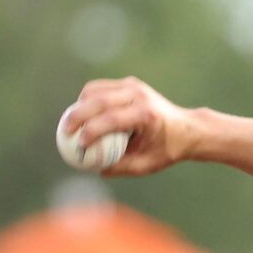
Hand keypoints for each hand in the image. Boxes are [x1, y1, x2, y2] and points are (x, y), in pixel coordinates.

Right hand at [59, 77, 201, 176]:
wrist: (187, 128)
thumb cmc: (167, 150)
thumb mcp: (146, 165)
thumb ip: (121, 168)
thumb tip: (95, 169)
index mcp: (146, 115)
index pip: (112, 119)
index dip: (92, 131)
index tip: (80, 145)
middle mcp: (139, 95)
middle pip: (99, 100)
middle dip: (77, 116)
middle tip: (65, 132)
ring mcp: (134, 86)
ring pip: (96, 90)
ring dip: (79, 106)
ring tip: (71, 124)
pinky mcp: (129, 83)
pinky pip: (100, 88)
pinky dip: (88, 100)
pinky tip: (82, 115)